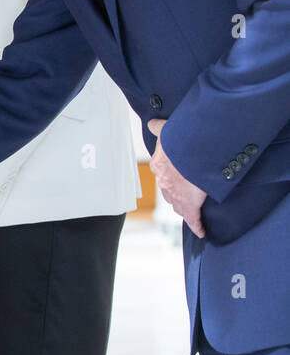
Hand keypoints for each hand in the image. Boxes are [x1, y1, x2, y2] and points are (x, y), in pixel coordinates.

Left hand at [147, 119, 206, 236]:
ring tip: (192, 211)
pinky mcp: (190, 205)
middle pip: (170, 191)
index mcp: (160, 165)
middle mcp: (165, 182)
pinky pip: (193, 218)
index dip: (170, 176)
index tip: (175, 177)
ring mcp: (176, 195)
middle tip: (186, 195)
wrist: (190, 153)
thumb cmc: (179, 140)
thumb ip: (158, 127)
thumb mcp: (166, 130)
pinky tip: (202, 231)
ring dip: (185, 208)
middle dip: (176, 194)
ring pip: (179, 205)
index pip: (163, 173)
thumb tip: (152, 123)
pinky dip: (197, 225)